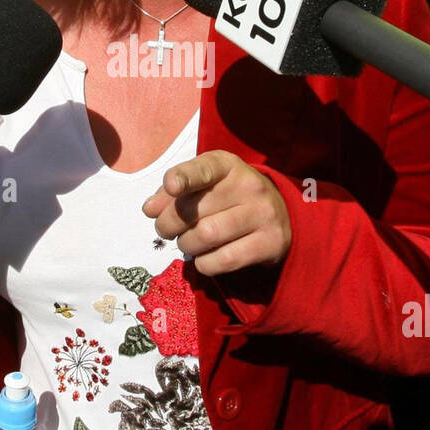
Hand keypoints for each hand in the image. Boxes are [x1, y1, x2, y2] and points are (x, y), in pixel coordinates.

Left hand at [143, 150, 291, 276]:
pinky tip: (205, 257)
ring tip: (187, 242)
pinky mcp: (270, 243)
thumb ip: (172, 194)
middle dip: (169, 225)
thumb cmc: (228, 197)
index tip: (172, 186)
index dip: (184, 177)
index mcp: (227, 165)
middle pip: (193, 210)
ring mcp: (263, 214)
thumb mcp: (203, 185)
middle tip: (167, 230)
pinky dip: (204, 263)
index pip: (204, 168)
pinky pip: (222, 260)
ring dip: (186, 245)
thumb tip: (150, 209)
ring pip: (206, 236)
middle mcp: (249, 186)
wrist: (280, 215)